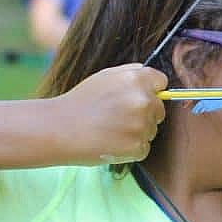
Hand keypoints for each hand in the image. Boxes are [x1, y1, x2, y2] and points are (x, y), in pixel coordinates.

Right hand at [51, 64, 167, 164]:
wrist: (60, 129)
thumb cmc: (80, 102)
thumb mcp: (105, 76)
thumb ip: (132, 73)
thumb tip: (153, 78)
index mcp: (137, 79)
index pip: (162, 82)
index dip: (150, 91)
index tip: (136, 99)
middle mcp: (144, 100)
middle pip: (159, 109)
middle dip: (145, 114)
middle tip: (118, 118)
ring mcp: (142, 125)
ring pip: (151, 130)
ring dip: (137, 132)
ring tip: (111, 130)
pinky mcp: (137, 147)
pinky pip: (143, 148)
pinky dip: (130, 149)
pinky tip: (111, 143)